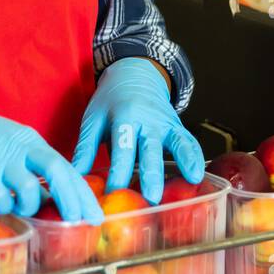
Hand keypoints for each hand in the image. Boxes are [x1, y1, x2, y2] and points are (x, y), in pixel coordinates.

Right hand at [0, 85, 102, 222]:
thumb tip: (51, 197)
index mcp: (31, 141)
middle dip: (73, 200)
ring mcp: (0, 158)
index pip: (67, 167)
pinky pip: (2, 198)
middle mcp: (21, 147)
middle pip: (58, 172)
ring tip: (23, 208)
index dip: (84, 192)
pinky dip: (6, 207)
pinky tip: (0, 204)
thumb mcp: (10, 145)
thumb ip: (30, 167)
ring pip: (31, 188)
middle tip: (80, 221)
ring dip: (32, 206)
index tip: (95, 214)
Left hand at [71, 57, 204, 203]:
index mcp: (123, 116)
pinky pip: (189, 140)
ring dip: (183, 161)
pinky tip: (198, 175)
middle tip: (151, 198)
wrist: (133, 74)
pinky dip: (195, 156)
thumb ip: (86, 149)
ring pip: (176, 142)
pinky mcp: (176, 126)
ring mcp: (165, 122)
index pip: (121, 148)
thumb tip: (74, 179)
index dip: (117, 173)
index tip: (112, 196)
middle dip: (151, 174)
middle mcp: (147, 119)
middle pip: (150, 148)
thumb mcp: (93, 119)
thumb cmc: (109, 102)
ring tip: (190, 181)